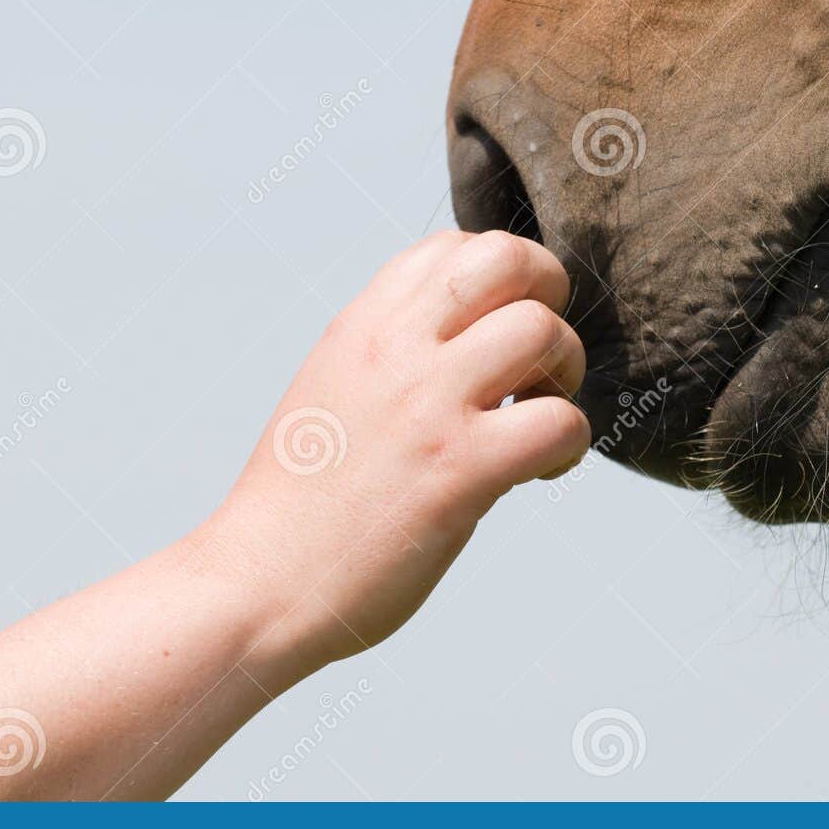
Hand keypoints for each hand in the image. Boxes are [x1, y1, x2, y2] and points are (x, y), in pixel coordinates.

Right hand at [204, 230, 590, 668]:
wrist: (258, 584)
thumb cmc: (300, 503)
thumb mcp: (332, 387)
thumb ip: (389, 350)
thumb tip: (462, 335)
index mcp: (361, 324)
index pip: (455, 243)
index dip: (501, 280)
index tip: (494, 334)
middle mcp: (394, 347)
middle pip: (510, 258)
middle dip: (548, 298)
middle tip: (538, 361)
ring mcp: (428, 404)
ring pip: (544, 331)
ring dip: (565, 373)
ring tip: (537, 419)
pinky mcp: (460, 469)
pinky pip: (561, 422)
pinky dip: (570, 445)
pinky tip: (539, 473)